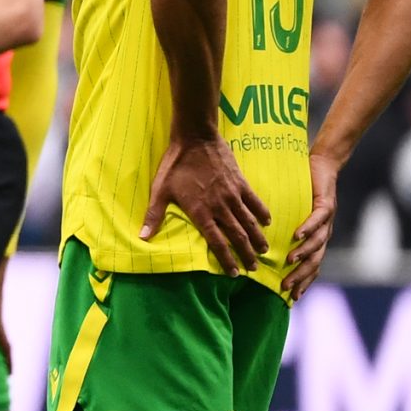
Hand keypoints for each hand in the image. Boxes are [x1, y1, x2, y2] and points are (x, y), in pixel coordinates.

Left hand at [142, 136, 269, 274]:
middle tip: (254, 268)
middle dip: (246, 254)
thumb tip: (142, 236)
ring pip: (249, 221)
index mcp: (200, 211)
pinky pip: (255, 201)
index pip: (217, 242)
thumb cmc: (174, 165)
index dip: (226, 259)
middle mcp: (219, 206)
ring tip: (264, 251)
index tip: (234, 273)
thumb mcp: (160, 191)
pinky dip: (262, 212)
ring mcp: (232, 194)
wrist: (195, 138)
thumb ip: (154, 215)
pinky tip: (267, 222)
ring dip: (257, 237)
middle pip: (237, 235)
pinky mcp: (241, 182)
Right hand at [282, 149, 339, 301]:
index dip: (303, 282)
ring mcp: (327, 221)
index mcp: (315, 240)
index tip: (290, 297)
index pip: (311, 267)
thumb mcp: (290, 217)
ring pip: (318, 243)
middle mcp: (323, 234)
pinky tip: (296, 235)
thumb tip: (256, 244)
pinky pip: (318, 219)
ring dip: (304, 253)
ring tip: (289, 261)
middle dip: (301, 276)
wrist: (321, 167)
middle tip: (285, 287)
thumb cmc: (301, 192)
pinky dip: (308, 228)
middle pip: (315, 261)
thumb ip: (280, 232)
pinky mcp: (326, 205)